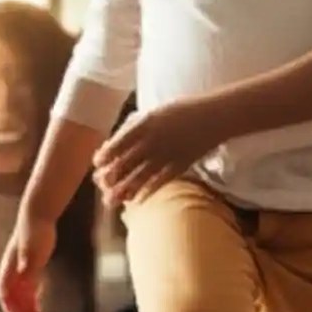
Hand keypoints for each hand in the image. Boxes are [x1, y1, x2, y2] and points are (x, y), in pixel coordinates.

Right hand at [0, 217, 56, 311]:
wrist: (37, 214)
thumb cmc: (35, 231)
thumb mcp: (33, 251)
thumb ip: (29, 268)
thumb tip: (26, 283)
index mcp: (10, 268)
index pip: (7, 295)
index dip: (12, 311)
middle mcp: (12, 271)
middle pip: (11, 299)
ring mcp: (19, 270)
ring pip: (19, 296)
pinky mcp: (28, 267)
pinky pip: (27, 289)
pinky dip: (30, 302)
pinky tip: (36, 311)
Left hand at [92, 101, 221, 205]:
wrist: (214, 116)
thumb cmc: (182, 112)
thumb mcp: (155, 113)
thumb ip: (137, 128)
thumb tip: (118, 144)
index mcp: (145, 124)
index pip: (119, 143)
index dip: (106, 155)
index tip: (98, 164)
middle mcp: (153, 140)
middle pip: (126, 163)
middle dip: (111, 177)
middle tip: (102, 186)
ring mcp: (167, 155)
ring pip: (141, 176)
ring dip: (125, 190)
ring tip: (113, 200)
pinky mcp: (179, 166)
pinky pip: (160, 181)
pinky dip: (148, 191)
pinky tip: (137, 200)